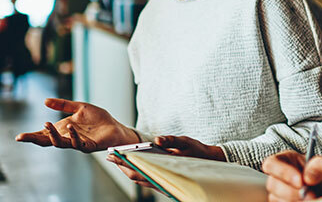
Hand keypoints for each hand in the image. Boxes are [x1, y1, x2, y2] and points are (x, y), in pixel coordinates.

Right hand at [15, 98, 138, 152]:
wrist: (115, 127)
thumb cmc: (98, 119)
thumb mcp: (79, 107)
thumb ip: (63, 105)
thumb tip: (45, 101)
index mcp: (63, 129)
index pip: (44, 134)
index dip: (32, 136)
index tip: (18, 137)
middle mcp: (67, 137)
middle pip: (47, 141)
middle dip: (35, 139)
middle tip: (23, 137)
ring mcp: (77, 143)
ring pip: (60, 143)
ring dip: (53, 135)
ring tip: (47, 124)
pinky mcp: (88, 146)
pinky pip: (77, 143)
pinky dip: (72, 135)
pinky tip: (70, 126)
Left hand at [107, 136, 224, 190]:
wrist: (211, 163)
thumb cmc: (198, 152)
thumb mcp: (186, 141)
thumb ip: (171, 140)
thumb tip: (157, 139)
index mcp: (165, 168)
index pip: (139, 167)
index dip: (124, 161)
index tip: (113, 154)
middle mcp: (162, 178)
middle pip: (136, 174)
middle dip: (121, 165)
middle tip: (109, 156)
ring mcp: (162, 182)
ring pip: (140, 178)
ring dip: (127, 169)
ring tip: (116, 159)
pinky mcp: (163, 181)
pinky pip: (146, 179)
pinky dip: (136, 171)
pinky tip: (132, 164)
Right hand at [262, 151, 321, 200]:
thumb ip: (321, 165)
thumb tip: (308, 176)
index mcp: (286, 160)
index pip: (272, 164)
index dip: (283, 172)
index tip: (300, 181)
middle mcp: (279, 178)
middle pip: (273, 185)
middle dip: (292, 192)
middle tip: (312, 196)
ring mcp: (280, 194)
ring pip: (277, 199)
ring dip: (296, 201)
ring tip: (315, 199)